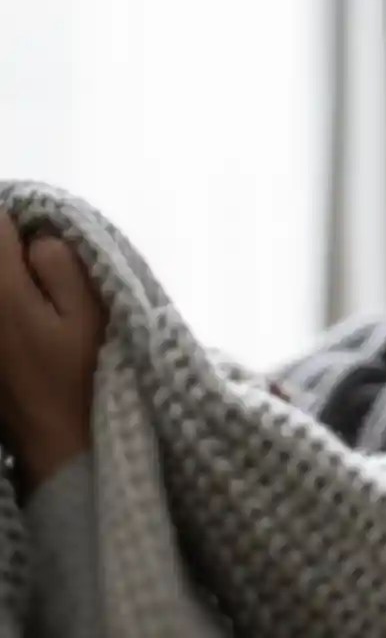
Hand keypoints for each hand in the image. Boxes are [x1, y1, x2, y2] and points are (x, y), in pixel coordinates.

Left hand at [0, 215, 105, 488]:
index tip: (45, 245)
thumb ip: (62, 264)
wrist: (60, 446)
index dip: (23, 223)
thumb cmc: (85, 379)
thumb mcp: (93, 315)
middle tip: (42, 273)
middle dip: (13, 252)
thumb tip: (37, 238)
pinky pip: (1, 313)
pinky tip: (30, 330)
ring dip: (15, 283)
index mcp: (1, 290)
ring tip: (39, 306)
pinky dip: (13, 310)